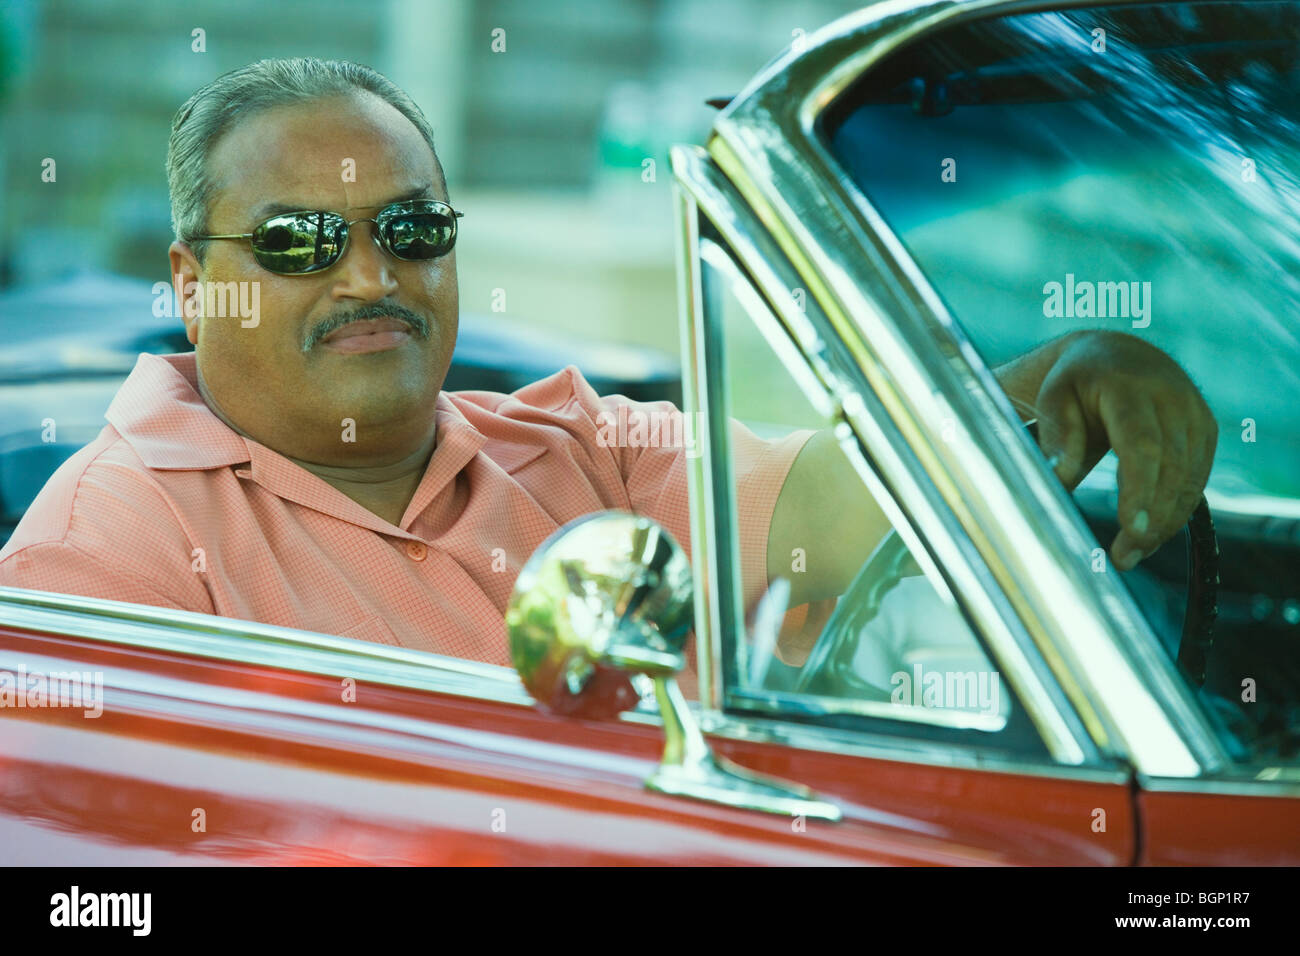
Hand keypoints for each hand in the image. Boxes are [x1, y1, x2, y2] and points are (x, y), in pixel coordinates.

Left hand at [1034, 331, 1216, 569]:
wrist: (1113, 355)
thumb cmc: (1075, 383)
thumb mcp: (1054, 399)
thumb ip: (1058, 437)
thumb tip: (1060, 480)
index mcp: (1128, 385)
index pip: (1141, 444)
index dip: (1140, 489)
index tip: (1129, 528)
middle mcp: (1170, 395)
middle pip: (1171, 466)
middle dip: (1152, 517)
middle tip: (1125, 557)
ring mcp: (1194, 411)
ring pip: (1190, 476)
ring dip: (1165, 520)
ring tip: (1132, 553)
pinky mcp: (1205, 429)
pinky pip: (1198, 476)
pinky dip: (1178, 508)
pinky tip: (1152, 533)